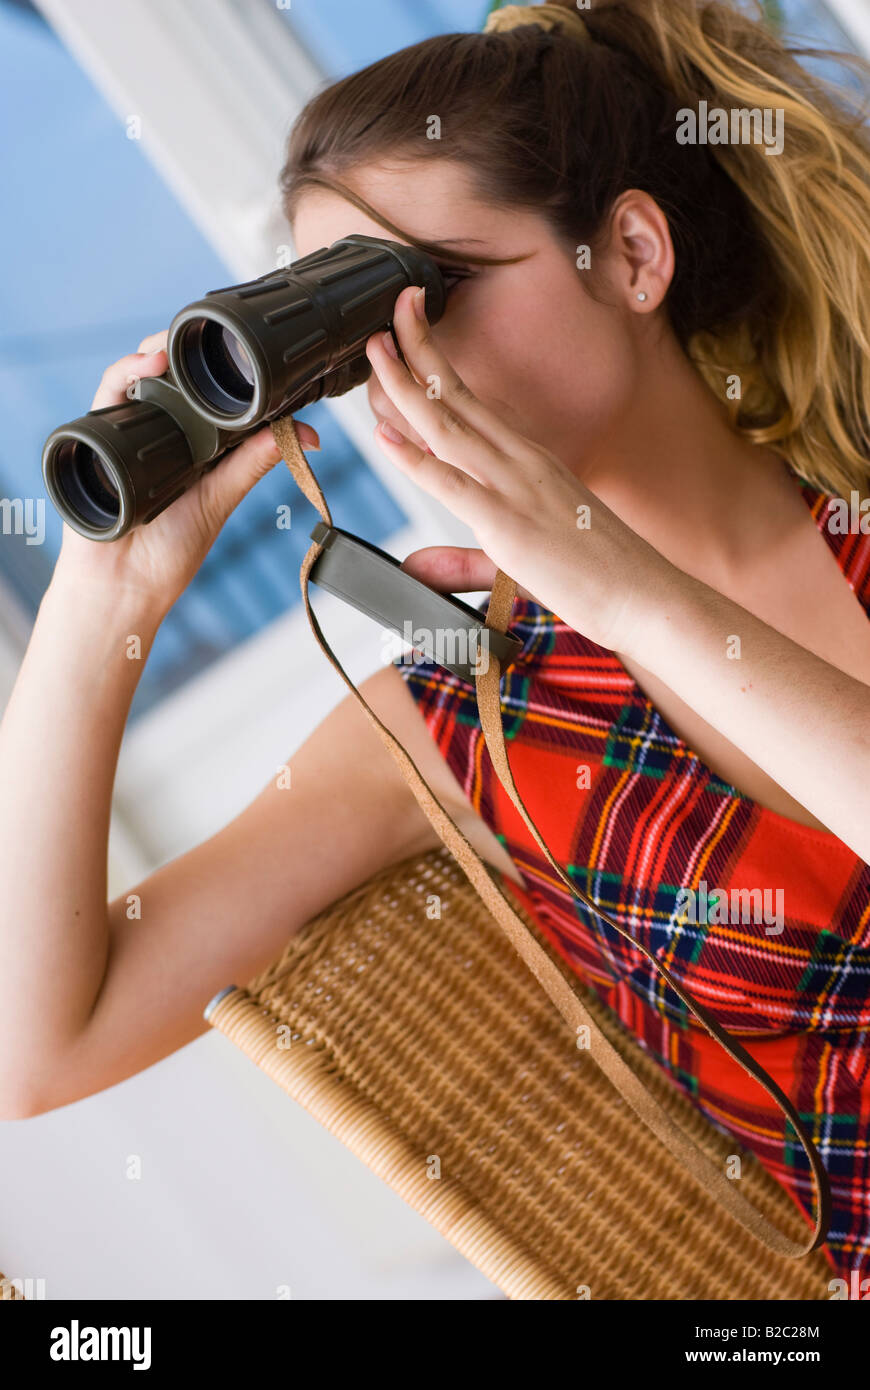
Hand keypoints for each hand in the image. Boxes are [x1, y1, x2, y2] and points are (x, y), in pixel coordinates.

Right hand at [54, 330, 320, 614]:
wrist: (124, 584)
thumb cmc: (169, 550)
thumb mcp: (221, 498)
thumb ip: (255, 461)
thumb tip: (308, 434)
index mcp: (192, 440)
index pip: (207, 388)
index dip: (225, 363)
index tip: (253, 347)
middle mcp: (158, 429)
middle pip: (171, 372)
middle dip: (189, 345)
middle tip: (218, 334)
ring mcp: (127, 429)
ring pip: (141, 372)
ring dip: (160, 348)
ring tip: (182, 342)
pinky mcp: (99, 435)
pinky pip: (108, 392)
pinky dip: (126, 372)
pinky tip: (150, 365)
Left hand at [365, 287, 670, 656]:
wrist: (649, 596)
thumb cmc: (601, 575)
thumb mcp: (521, 557)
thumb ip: (460, 560)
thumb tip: (415, 567)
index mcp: (529, 460)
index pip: (472, 401)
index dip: (437, 363)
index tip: (411, 330)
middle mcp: (521, 461)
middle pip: (458, 395)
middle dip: (420, 347)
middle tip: (394, 306)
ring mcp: (516, 487)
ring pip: (447, 425)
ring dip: (407, 384)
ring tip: (376, 348)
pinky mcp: (508, 524)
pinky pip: (452, 484)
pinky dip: (414, 458)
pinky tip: (384, 435)